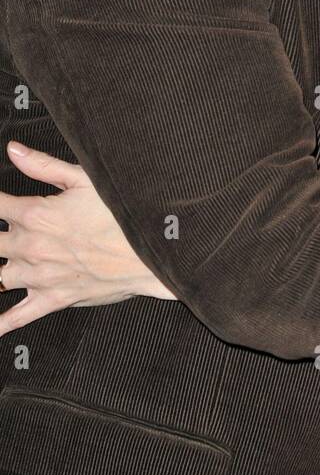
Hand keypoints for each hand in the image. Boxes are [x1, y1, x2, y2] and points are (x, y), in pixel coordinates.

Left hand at [0, 142, 175, 336]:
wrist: (149, 255)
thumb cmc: (121, 215)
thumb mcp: (85, 179)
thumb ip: (43, 165)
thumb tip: (13, 150)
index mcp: (35, 214)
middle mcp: (31, 246)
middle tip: (6, 234)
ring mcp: (39, 276)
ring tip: (4, 262)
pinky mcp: (53, 299)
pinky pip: (17, 317)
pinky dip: (0, 324)